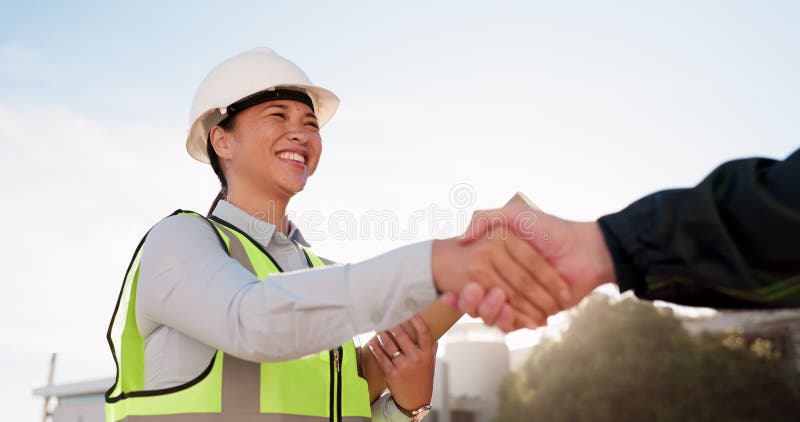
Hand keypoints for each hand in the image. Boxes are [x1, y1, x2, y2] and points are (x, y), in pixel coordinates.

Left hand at [367, 316, 436, 411]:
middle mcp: (415, 359)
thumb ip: (432, 350)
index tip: (412, 314)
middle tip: (389, 321)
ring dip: (382, 335)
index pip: (424, 334)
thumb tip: (434, 337)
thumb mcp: (430, 364)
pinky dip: (375, 347)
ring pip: (389, 345)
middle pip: (402, 336)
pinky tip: (373, 341)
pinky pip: (381, 357)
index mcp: (426, 355)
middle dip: (394, 326)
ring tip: (379, 329)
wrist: (415, 400)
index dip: (418, 322)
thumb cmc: (423, 380)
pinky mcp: (391, 373)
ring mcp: (402, 366)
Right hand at [432, 228, 572, 329]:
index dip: (461, 287)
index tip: (450, 289)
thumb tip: (461, 238)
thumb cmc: (552, 230)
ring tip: (493, 298)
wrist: (587, 251)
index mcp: (498, 261)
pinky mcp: (533, 314)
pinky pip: (514, 324)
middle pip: (480, 299)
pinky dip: (509, 320)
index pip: (474, 279)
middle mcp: (506, 280)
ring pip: (494, 314)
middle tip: (468, 293)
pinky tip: (505, 311)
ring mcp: (520, 299)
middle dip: (471, 300)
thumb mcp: (515, 215)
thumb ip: (485, 218)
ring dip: (489, 310)